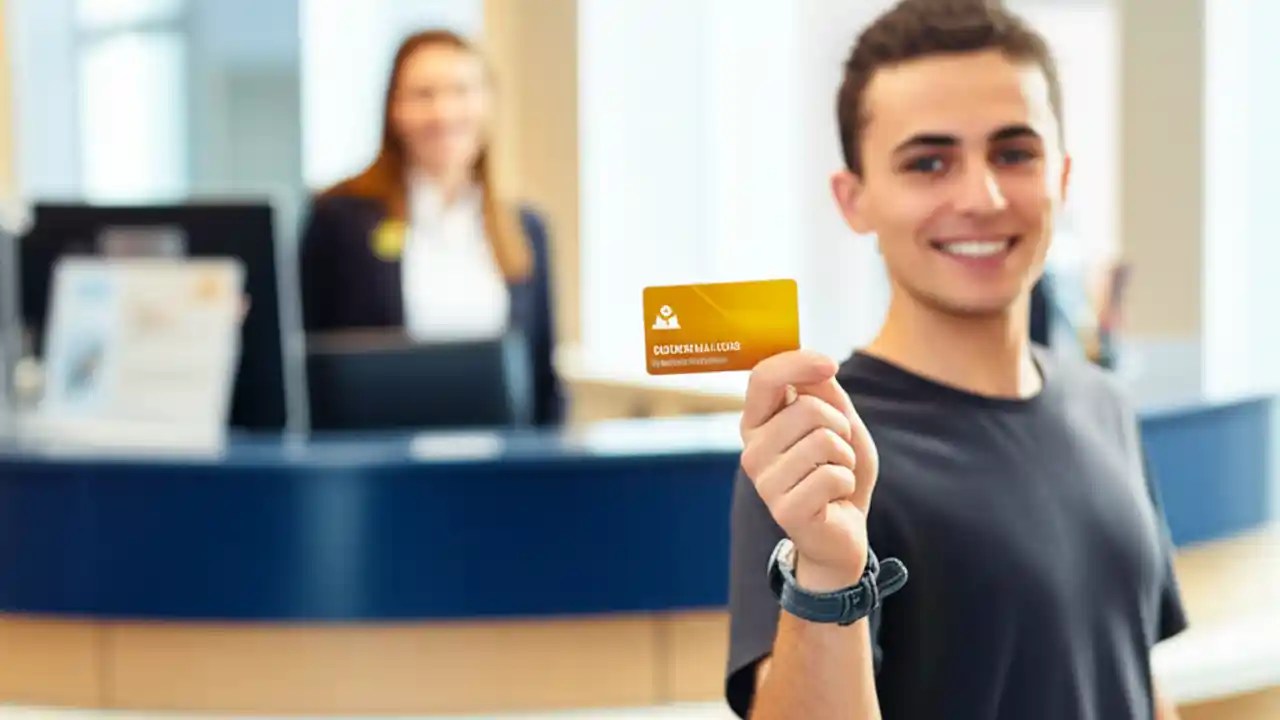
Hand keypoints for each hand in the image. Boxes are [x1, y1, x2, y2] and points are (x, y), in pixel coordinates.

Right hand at [740, 350, 878, 590]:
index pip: (763, 377)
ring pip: (824, 440)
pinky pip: (832, 475)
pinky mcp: (784, 509)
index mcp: (758, 422)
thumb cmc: (837, 471)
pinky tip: (834, 498)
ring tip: (835, 475)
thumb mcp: (839, 422)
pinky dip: (847, 483)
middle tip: (837, 452)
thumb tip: (818, 367)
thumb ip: (826, 393)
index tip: (830, 363)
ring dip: (845, 457)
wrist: (841, 533)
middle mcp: (752, 449)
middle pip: (807, 408)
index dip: (796, 362)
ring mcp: (764, 481)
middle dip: (839, 426)